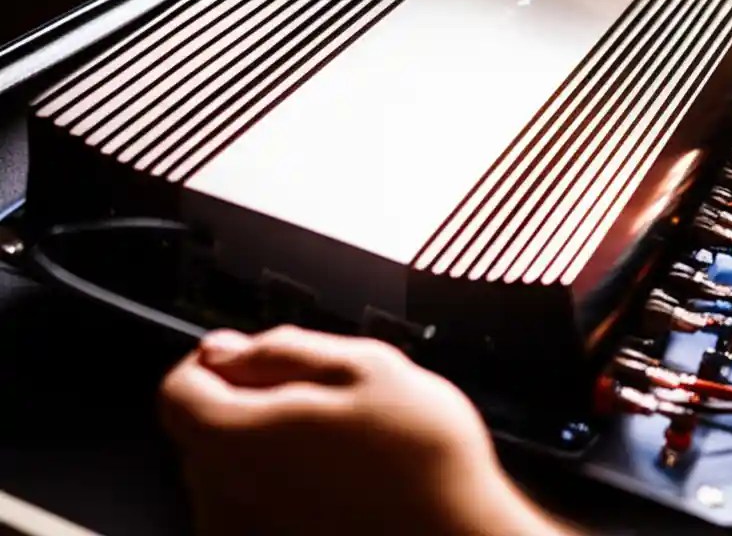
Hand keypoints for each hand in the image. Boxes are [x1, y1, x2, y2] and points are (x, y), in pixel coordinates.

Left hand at [161, 326, 568, 535]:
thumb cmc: (424, 463)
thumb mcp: (367, 367)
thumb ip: (283, 348)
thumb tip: (229, 347)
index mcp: (236, 439)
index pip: (177, 388)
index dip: (218, 360)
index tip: (259, 358)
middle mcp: (223, 499)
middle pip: (207, 434)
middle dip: (254, 406)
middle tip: (328, 402)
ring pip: (235, 476)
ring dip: (273, 454)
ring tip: (346, 451)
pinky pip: (258, 514)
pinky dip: (287, 496)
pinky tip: (343, 491)